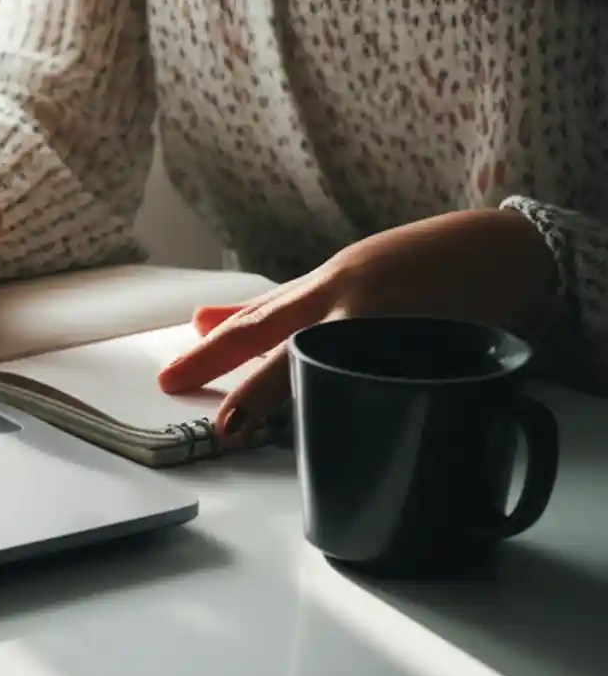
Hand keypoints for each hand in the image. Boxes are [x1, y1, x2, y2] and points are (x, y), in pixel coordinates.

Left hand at [157, 209, 556, 438]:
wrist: (507, 252)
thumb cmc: (414, 269)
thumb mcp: (337, 280)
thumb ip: (270, 306)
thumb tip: (200, 320)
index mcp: (323, 284)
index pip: (254, 319)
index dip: (208, 350)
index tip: (168, 379)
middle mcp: (346, 294)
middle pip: (274, 330)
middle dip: (227, 365)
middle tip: (190, 396)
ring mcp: (387, 315)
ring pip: (322, 352)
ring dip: (279, 389)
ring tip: (240, 422)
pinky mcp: (429, 337)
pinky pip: (383, 370)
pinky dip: (353, 393)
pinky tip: (331, 416)